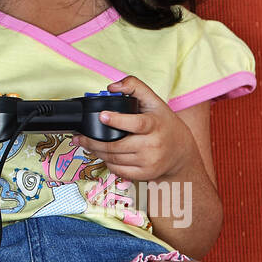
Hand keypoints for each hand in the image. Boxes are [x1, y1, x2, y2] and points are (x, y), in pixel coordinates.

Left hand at [71, 77, 195, 181]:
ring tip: (86, 144)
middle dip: (94, 142)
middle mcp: (153, 145)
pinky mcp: (144, 175)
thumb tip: (112, 87)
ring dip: (97, 152)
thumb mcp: (154, 101)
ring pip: (114, 159)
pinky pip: (118, 170)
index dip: (118, 121)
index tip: (102, 116)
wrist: (181, 152)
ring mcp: (149, 162)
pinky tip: (102, 154)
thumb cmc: (164, 123)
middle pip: (117, 146)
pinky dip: (107, 163)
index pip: (136, 124)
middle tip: (80, 137)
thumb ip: (134, 86)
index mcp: (155, 125)